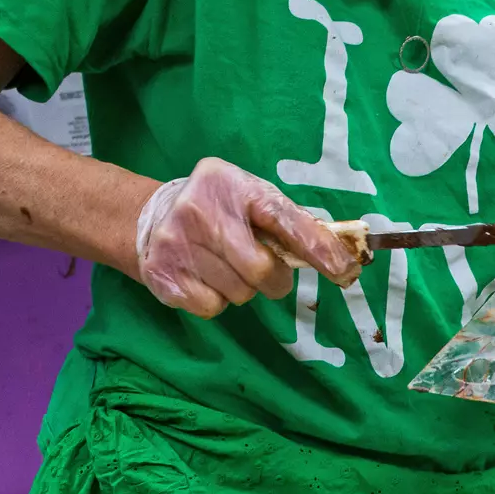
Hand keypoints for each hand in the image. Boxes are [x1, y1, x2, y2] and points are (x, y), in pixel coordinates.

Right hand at [133, 158, 359, 316]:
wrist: (150, 216)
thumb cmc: (220, 209)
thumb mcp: (251, 199)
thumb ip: (289, 221)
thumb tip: (339, 253)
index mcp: (233, 185)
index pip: (283, 219)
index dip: (317, 248)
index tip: (344, 270)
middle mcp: (201, 209)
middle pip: (261, 270)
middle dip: (274, 279)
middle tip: (265, 270)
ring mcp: (177, 243)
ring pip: (239, 293)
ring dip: (243, 289)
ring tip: (225, 266)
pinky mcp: (163, 275)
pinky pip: (212, 308)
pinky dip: (217, 300)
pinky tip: (205, 277)